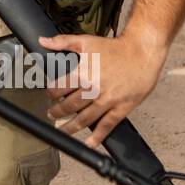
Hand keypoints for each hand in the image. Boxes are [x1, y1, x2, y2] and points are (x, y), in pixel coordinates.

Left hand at [39, 28, 168, 148]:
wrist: (142, 52)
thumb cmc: (115, 48)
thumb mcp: (86, 41)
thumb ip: (62, 42)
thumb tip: (43, 41)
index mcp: (83, 74)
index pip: (59, 88)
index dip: (51, 93)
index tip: (49, 96)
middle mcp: (94, 89)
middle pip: (70, 106)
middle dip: (57, 112)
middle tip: (51, 115)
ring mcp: (108, 101)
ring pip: (85, 118)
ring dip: (71, 127)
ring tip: (62, 131)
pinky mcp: (122, 108)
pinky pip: (107, 125)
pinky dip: (98, 136)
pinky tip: (90, 143)